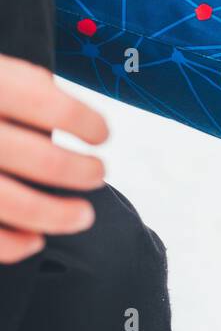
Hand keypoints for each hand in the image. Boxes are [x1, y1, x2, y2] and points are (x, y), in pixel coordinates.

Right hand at [0, 54, 107, 263]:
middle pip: (31, 153)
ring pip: (9, 200)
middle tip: (98, 174)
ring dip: (54, 214)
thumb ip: (13, 87)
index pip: (37, 97)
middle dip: (76, 169)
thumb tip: (72, 117)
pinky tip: (36, 241)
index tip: (102, 133)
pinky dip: (12, 244)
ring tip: (82, 216)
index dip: (80, 117)